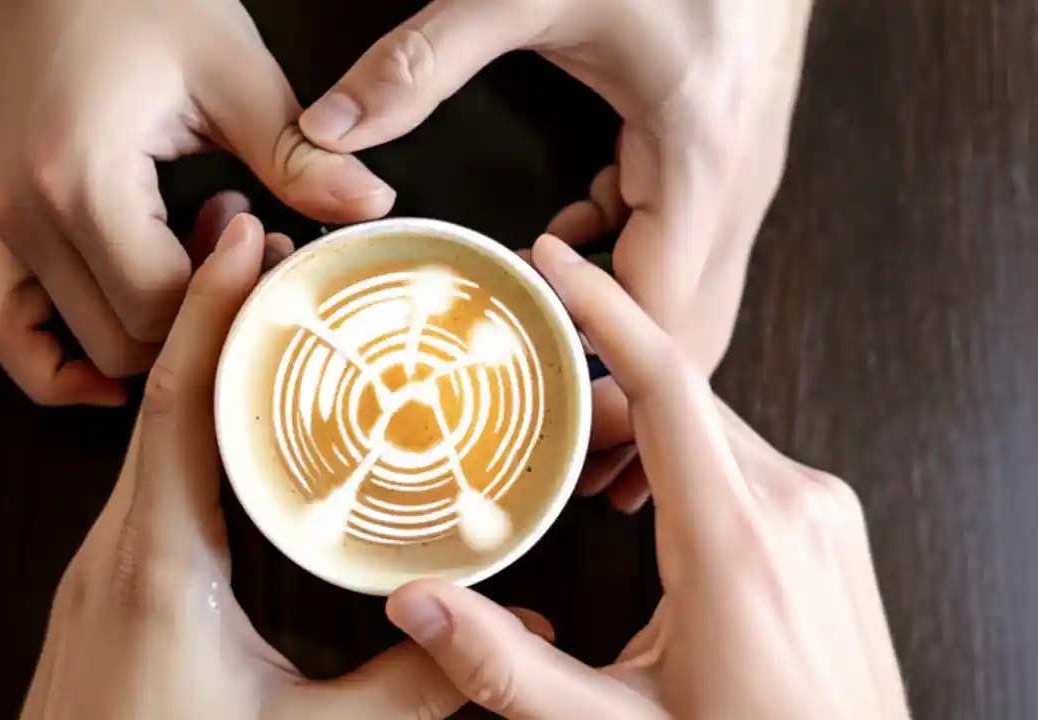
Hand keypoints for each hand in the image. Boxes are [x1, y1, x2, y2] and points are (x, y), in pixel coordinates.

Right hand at [0, 0, 393, 406]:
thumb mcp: (232, 70)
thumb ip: (296, 153)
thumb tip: (371, 205)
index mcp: (83, 181)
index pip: (163, 308)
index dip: (232, 300)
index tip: (275, 252)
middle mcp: (29, 217)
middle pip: (124, 342)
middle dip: (199, 321)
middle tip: (248, 255)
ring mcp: (5, 226)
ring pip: (70, 351)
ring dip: (146, 333)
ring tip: (193, 265)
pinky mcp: (3, 224)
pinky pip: (6, 326)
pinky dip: (56, 358)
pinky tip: (119, 351)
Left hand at [21, 215, 466, 718]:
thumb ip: (408, 692)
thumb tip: (502, 640)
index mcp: (157, 564)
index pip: (180, 406)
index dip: (211, 311)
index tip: (244, 242)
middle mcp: (117, 546)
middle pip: (165, 398)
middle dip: (217, 314)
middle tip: (277, 254)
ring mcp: (105, 562)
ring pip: (153, 434)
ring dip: (205, 366)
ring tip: (265, 316)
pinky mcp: (111, 582)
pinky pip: (151, 476)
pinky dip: (194, 425)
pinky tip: (235, 424)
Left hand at [299, 0, 813, 504]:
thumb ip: (428, 58)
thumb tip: (336, 125)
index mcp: (698, 161)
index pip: (665, 323)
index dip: (617, 393)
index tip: (564, 443)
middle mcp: (733, 186)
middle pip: (694, 336)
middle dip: (632, 403)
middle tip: (566, 459)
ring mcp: (735, 177)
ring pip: (692, 301)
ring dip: (625, 347)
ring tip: (552, 383)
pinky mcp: (717, 161)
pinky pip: (678, 249)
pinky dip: (623, 277)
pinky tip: (560, 263)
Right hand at [382, 235, 907, 718]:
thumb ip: (508, 669)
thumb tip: (420, 606)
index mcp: (735, 542)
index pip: (665, 381)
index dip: (602, 308)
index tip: (552, 264)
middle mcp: (791, 506)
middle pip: (676, 400)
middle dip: (596, 400)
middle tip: (536, 431)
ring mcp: (820, 512)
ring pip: (708, 426)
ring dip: (640, 434)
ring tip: (585, 481)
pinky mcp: (830, 526)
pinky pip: (742, 457)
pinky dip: (684, 458)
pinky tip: (650, 507)